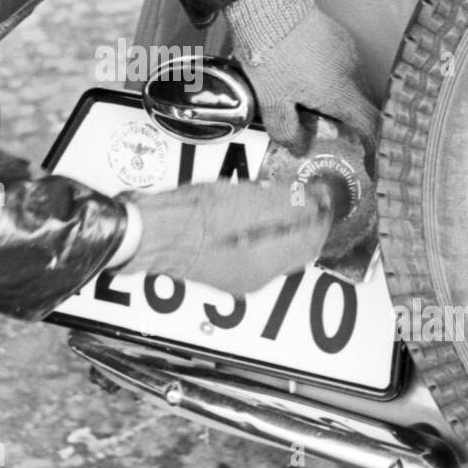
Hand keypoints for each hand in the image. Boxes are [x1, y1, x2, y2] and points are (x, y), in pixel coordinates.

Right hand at [116, 180, 332, 295]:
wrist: (143, 232)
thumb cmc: (189, 218)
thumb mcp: (246, 201)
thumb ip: (287, 203)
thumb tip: (317, 200)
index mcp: (265, 264)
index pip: (312, 240)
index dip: (322, 212)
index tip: (324, 191)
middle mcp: (253, 276)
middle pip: (296, 247)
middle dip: (304, 219)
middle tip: (305, 190)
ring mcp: (233, 274)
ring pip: (274, 247)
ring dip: (283, 223)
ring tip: (279, 194)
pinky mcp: (215, 265)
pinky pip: (251, 246)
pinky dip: (260, 227)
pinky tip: (248, 206)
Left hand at [225, 0, 378, 155]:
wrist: (267, 5)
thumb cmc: (270, 54)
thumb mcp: (271, 100)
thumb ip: (287, 130)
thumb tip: (300, 148)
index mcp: (341, 92)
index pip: (371, 124)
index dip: (373, 144)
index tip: (370, 157)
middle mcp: (352, 71)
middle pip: (362, 105)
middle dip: (350, 122)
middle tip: (327, 131)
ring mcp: (347, 50)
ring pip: (353, 84)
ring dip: (340, 98)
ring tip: (310, 103)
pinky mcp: (338, 35)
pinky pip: (344, 65)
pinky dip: (334, 78)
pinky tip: (307, 77)